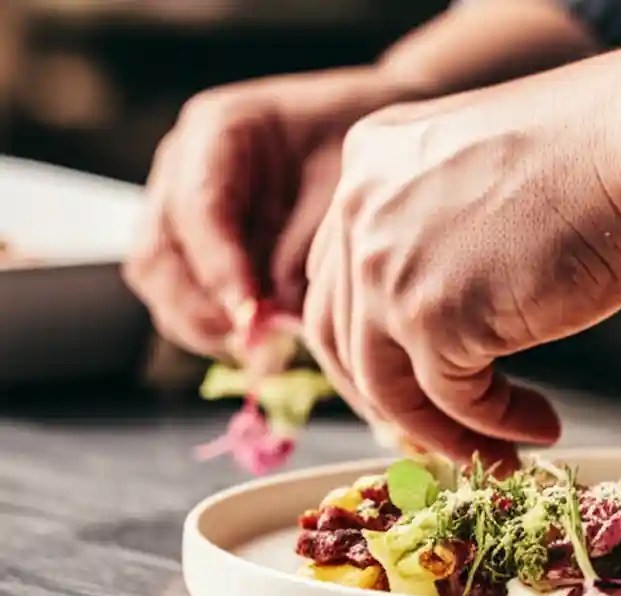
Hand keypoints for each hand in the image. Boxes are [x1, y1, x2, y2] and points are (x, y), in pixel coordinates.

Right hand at [123, 67, 415, 356]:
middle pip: (158, 253)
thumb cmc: (358, 144)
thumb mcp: (344, 182)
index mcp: (216, 129)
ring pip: (158, 280)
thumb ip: (306, 242)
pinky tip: (258, 340)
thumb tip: (273, 312)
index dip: (220, 271)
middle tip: (256, 347)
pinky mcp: (193, 237)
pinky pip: (181, 289)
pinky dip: (213, 321)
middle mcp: (182, 165)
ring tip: (259, 351)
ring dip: (203, 324)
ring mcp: (178, 201)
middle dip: (202, 310)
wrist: (366, 123)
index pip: (198, 211)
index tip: (252, 316)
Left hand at [303, 77, 620, 468]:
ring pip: (389, 385)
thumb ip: (447, 225)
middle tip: (442, 431)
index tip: (413, 379)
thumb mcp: (489, 172)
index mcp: (371, 160)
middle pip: (342, 336)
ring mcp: (386, 267)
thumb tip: (455, 308)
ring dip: (444, 432)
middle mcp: (360, 211)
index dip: (372, 339)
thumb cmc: (600, 152)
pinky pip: (454, 401)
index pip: (339, 272)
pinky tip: (539, 427)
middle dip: (390, 398)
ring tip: (498, 454)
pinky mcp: (431, 318)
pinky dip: (495, 427)